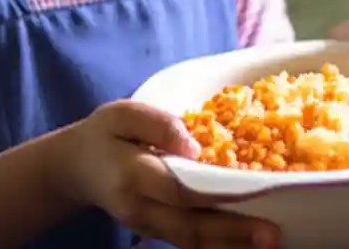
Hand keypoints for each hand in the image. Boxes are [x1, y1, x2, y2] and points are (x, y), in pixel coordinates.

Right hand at [59, 100, 280, 248]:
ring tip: (268, 243)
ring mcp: (147, 224)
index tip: (253, 191)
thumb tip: (194, 145)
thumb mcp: (122, 114)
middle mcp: (140, 207)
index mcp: (132, 174)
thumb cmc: (104, 135)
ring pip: (191, 241)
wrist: (75, 168)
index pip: (178, 189)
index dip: (215, 193)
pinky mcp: (155, 230)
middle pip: (190, 225)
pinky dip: (217, 245)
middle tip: (272, 235)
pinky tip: (244, 243)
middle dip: (232, 233)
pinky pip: (188, 242)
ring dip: (230, 245)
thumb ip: (157, 122)